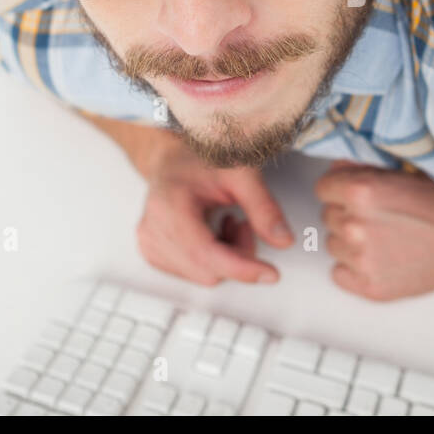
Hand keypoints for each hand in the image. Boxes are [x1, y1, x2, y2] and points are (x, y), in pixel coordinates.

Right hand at [136, 143, 293, 285]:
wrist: (174, 157)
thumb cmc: (202, 158)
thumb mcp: (240, 173)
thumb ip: (263, 207)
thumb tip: (284, 241)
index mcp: (168, 206)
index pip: (206, 253)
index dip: (241, 268)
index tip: (271, 274)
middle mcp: (152, 230)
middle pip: (208, 270)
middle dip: (238, 254)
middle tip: (245, 222)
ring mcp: (149, 244)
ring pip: (205, 276)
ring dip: (227, 257)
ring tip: (229, 222)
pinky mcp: (154, 254)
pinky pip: (195, 273)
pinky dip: (214, 260)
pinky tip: (214, 234)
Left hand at [313, 160, 433, 300]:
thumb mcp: (399, 171)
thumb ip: (360, 167)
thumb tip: (335, 167)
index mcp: (359, 192)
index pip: (323, 188)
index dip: (340, 189)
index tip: (357, 195)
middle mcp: (355, 225)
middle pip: (328, 216)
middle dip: (347, 213)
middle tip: (379, 216)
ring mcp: (361, 259)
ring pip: (333, 244)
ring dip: (350, 240)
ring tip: (384, 236)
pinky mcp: (370, 287)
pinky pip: (339, 273)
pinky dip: (353, 267)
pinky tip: (379, 258)